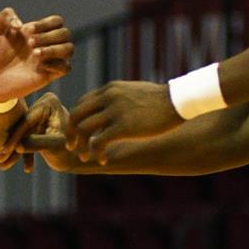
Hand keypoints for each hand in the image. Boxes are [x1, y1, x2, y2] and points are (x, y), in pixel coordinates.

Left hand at [0, 9, 72, 103]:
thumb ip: (5, 16)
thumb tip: (20, 23)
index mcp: (36, 32)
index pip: (56, 21)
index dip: (45, 23)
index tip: (25, 31)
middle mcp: (45, 45)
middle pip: (65, 33)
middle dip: (48, 35)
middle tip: (29, 43)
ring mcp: (48, 60)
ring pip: (69, 49)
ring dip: (54, 49)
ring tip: (35, 54)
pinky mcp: (48, 75)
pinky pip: (66, 68)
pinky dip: (57, 64)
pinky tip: (40, 65)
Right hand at [0, 94, 78, 173]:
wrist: (85, 155)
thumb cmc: (74, 150)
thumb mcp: (54, 147)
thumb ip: (36, 144)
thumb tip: (18, 146)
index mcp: (49, 102)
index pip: (27, 122)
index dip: (15, 139)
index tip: (4, 152)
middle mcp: (44, 104)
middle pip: (22, 128)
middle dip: (13, 148)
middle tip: (0, 160)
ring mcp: (41, 114)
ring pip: (22, 135)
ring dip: (16, 153)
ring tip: (4, 166)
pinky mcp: (40, 124)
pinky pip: (27, 139)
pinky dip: (26, 154)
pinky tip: (27, 168)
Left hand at [67, 80, 183, 160]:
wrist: (177, 100)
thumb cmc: (158, 99)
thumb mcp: (132, 91)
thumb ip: (117, 97)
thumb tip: (108, 108)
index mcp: (109, 89)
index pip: (82, 104)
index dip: (77, 120)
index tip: (79, 134)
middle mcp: (108, 97)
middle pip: (76, 116)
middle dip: (71, 134)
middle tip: (73, 148)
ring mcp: (114, 111)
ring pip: (84, 130)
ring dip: (81, 146)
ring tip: (85, 157)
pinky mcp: (123, 126)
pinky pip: (99, 142)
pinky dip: (97, 152)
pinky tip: (103, 159)